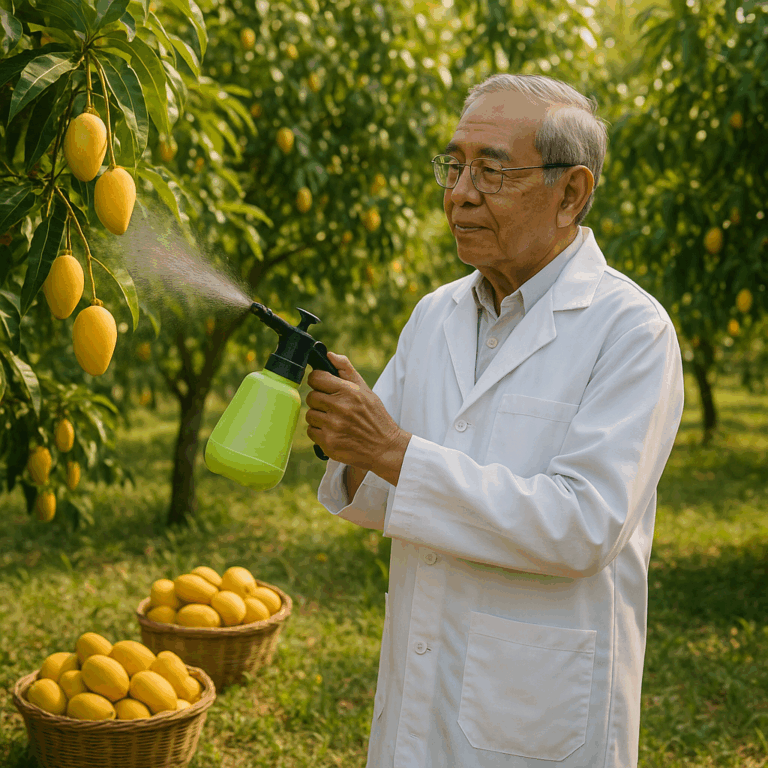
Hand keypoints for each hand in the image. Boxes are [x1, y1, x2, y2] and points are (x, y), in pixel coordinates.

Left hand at [306, 352, 410, 484]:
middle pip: (311, 397)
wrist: (385, 447)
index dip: (318, 381)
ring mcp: (333, 426)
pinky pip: (311, 431)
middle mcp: (339, 407)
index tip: (323, 386)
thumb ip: (347, 370)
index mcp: (348, 391)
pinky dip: (319, 432)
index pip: (316, 378)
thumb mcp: (365, 389)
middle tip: (333, 407)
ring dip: (319, 417)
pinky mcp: (328, 443)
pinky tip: (333, 432)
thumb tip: (329, 355)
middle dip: (320, 401)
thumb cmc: (375, 417)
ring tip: (335, 421)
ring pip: (310, 415)